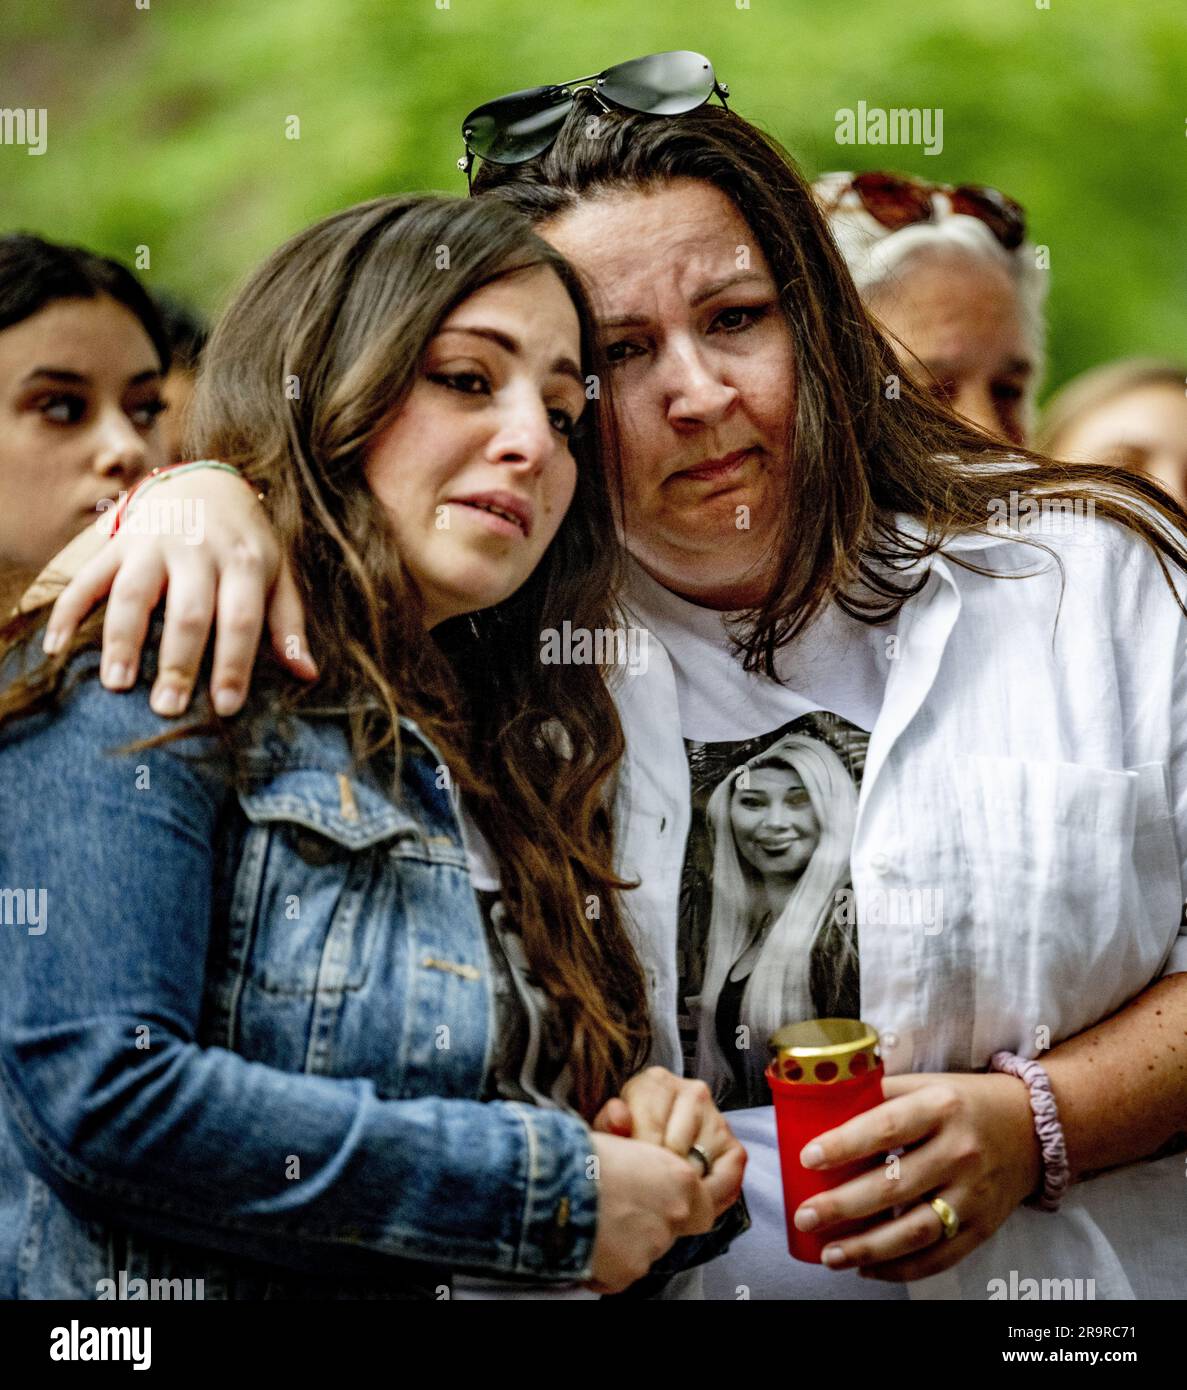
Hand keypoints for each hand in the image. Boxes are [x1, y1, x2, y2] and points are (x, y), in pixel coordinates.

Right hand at [41, 467, 313, 716]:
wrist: (205, 481)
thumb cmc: (246, 545)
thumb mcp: (276, 576)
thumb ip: (287, 624)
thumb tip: (307, 675)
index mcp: (243, 562)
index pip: (240, 619)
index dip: (233, 664)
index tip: (225, 708)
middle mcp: (198, 550)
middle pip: (188, 611)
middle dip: (178, 661)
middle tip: (166, 709)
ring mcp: (154, 544)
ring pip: (133, 593)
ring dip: (122, 639)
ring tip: (116, 683)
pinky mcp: (117, 543)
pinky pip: (87, 577)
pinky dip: (68, 611)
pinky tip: (57, 647)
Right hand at [585, 1131, 716, 1293]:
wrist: (549, 1181)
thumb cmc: (581, 1153)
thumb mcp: (625, 1145)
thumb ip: (648, 1168)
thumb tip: (644, 1176)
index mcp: (678, 1178)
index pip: (703, 1207)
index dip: (682, 1208)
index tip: (662, 1205)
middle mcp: (673, 1214)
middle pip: (672, 1232)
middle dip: (650, 1227)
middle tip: (620, 1215)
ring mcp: (652, 1246)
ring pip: (644, 1253)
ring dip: (625, 1244)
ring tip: (593, 1223)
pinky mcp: (627, 1271)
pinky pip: (619, 1275)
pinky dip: (604, 1265)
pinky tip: (584, 1243)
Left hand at [591, 1066, 746, 1221]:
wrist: (655, 1146)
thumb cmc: (627, 1137)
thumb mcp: (610, 1131)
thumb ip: (608, 1124)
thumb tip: (618, 1115)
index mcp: (656, 1082)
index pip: (649, 1129)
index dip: (637, 1161)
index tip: (629, 1170)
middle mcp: (694, 1091)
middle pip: (674, 1150)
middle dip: (658, 1175)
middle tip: (646, 1186)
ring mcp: (718, 1118)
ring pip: (696, 1168)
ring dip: (680, 1187)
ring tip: (665, 1190)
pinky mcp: (735, 1148)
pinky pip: (724, 1182)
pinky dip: (706, 1197)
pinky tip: (688, 1194)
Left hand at [791, 1072, 1040, 1280]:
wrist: (1033, 1127)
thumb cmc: (963, 1102)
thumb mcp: (925, 1084)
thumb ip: (879, 1095)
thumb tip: (820, 1107)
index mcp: (940, 1107)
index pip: (885, 1128)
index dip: (844, 1145)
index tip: (808, 1158)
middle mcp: (960, 1151)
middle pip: (894, 1186)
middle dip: (843, 1206)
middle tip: (805, 1216)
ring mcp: (974, 1194)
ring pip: (915, 1231)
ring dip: (867, 1247)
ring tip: (829, 1255)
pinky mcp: (983, 1227)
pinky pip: (939, 1256)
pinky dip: (900, 1268)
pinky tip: (867, 1267)